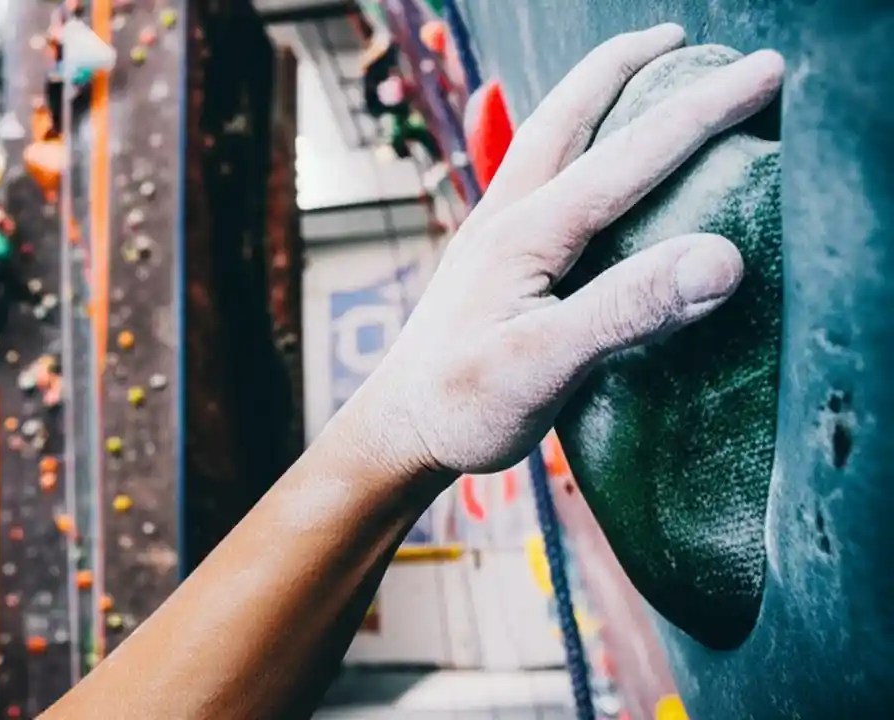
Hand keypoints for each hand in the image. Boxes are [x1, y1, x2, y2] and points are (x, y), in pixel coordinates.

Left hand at [333, 25, 784, 478]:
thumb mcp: (545, 366)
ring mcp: (494, 231)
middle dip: (628, 67)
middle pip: (569, 116)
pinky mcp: (492, 255)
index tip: (765, 69)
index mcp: (526, 232)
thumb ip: (628, 310)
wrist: (397, 429)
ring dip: (596, 93)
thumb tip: (723, 256)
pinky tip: (587, 156)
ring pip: (548, 137)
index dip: (701, 111)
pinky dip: (575, 139)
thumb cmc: (463, 407)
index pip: (628, 156)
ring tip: (640, 68)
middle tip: (682, 36)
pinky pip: (539, 172)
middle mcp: (506, 216)